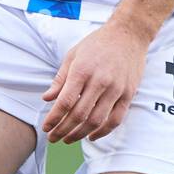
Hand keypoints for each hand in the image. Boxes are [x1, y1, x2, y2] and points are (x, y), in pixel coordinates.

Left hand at [41, 19, 148, 143]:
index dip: (53, 118)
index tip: (46, 127)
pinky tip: (91, 136)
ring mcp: (115, 88)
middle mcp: (99, 81)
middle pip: (78, 114)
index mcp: (82, 70)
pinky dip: (102, 132)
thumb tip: (47, 99)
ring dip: (79, 134)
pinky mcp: (128, 94)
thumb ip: (60, 79)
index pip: (65, 102)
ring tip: (68, 139)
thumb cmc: (97, 43)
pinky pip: (115, 119)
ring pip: (96, 121)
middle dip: (63, 130)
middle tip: (53, 138)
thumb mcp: (73, 55)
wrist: (128, 34)